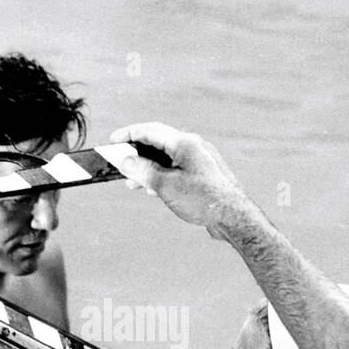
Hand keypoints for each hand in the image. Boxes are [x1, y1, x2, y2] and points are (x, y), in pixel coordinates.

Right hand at [109, 123, 246, 231]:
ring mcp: (200, 159)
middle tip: (121, 164)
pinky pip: (177, 168)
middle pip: (158, 143)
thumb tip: (126, 161)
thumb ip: (143, 171)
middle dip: (137, 154)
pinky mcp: (204, 173)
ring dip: (148, 168)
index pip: (150, 130)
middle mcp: (194, 146)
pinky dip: (162, 175)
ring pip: (167, 157)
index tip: (113, 141)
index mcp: (185, 143)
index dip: (129, 134)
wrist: (234, 217)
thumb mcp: (166, 186)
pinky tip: (154, 189)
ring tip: (133, 183)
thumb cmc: (205, 200)